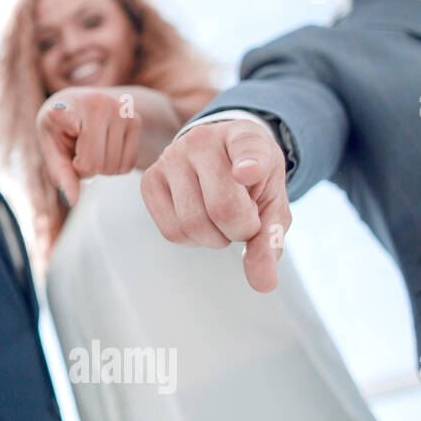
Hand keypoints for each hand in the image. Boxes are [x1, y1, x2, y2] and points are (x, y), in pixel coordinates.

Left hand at [37, 88, 141, 204]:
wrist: (88, 105)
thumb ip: (61, 174)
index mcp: (64, 107)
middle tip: (78, 153)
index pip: (64, 115)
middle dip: (84, 169)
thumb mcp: (54, 150)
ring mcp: (119, 110)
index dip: (61, 115)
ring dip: (101, 168)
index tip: (55, 112)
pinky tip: (107, 147)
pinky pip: (127, 166)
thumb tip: (73, 201)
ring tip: (92, 147)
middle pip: (92, 163)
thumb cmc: (64, 131)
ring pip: (112, 167)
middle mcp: (94, 103)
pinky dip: (115, 167)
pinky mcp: (136, 120)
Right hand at [139, 119, 291, 291]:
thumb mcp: (272, 202)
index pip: (248, 147)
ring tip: (221, 221)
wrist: (218, 157)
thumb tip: (263, 284)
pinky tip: (200, 222)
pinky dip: (191, 240)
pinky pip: (171, 231)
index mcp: (244, 136)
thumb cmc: (251, 182)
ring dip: (215, 239)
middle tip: (244, 222)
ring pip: (193, 223)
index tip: (250, 173)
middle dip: (241, 232)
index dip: (250, 162)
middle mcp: (203, 139)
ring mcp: (170, 156)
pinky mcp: (149, 178)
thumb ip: (270, 239)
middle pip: (223, 208)